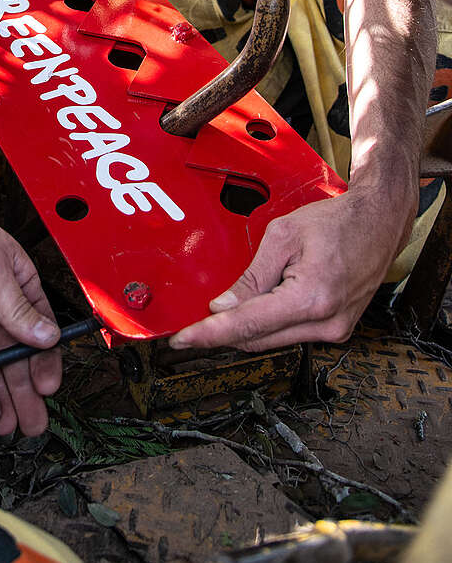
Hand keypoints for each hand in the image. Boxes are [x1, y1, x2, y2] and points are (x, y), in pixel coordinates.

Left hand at [168, 188, 411, 352]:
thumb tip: (223, 307)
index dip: (211, 334)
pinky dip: (268, 325)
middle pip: (259, 339)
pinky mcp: (337, 329)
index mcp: (311, 298)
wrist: (379, 222)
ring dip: (245, 330)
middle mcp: (326, 323)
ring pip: (274, 340)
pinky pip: (291, 334)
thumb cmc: (335, 221)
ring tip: (219, 316)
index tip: (183, 340)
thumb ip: (253, 275)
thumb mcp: (284, 236)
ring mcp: (335, 331)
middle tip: (189, 329)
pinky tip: (252, 311)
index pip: (249, 324)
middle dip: (222, 334)